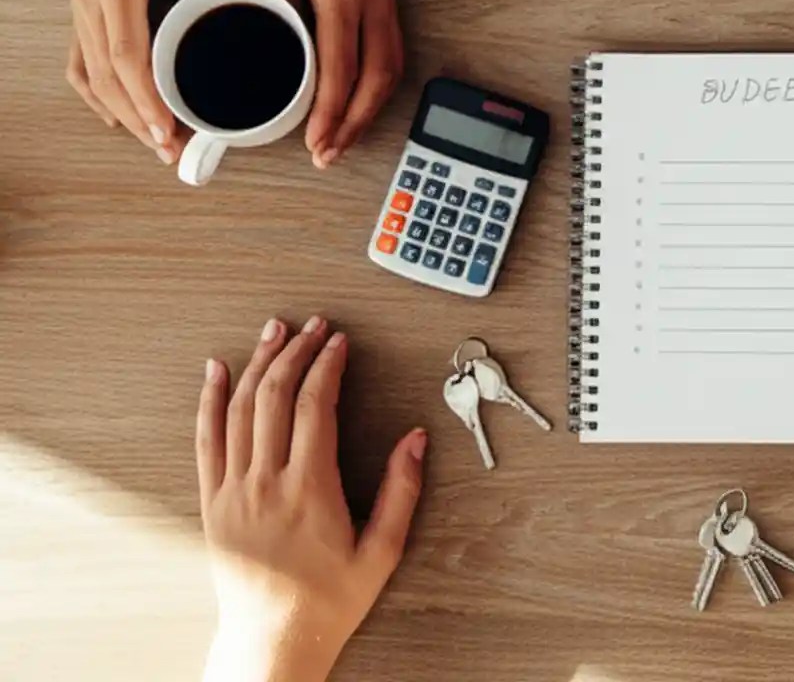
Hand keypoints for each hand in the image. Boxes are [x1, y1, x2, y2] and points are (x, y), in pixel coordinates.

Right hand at [68, 0, 259, 162]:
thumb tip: (285, 6)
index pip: (126, 54)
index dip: (146, 100)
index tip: (169, 132)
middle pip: (105, 74)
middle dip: (137, 119)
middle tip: (170, 152)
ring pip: (89, 71)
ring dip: (120, 113)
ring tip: (156, 142)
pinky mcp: (80, 2)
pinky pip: (78, 57)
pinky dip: (96, 91)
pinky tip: (117, 117)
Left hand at [196, 317, 425, 681]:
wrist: (273, 639)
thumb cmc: (329, 600)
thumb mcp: (382, 551)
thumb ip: (401, 491)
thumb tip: (416, 440)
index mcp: (309, 490)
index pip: (314, 407)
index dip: (327, 366)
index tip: (339, 342)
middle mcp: (266, 483)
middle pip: (274, 396)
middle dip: (296, 352)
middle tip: (314, 325)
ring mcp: (233, 490)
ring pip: (239, 408)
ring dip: (257, 362)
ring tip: (274, 331)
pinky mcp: (212, 500)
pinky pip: (206, 438)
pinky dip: (210, 399)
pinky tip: (217, 370)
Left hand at [296, 0, 402, 168]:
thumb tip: (269, 30)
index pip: (342, 66)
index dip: (331, 111)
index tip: (317, 141)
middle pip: (379, 77)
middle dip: (357, 124)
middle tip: (331, 153)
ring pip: (393, 66)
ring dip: (372, 109)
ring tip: (346, 137)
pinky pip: (391, 47)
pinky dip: (377, 83)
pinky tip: (359, 98)